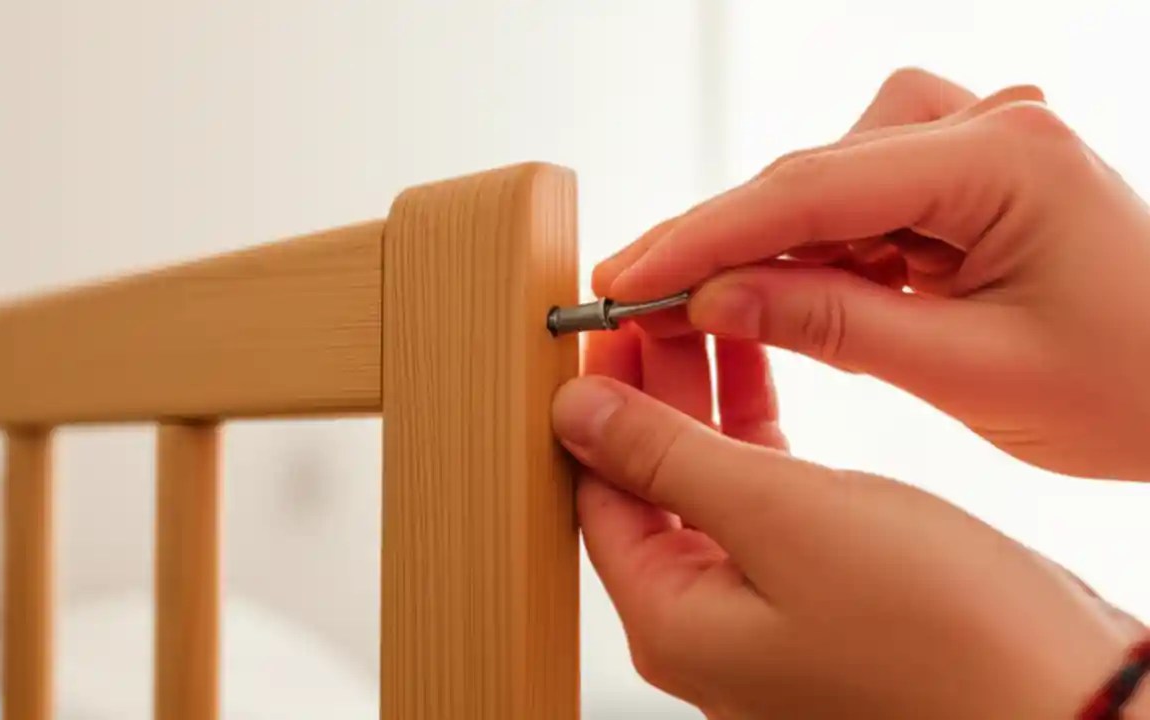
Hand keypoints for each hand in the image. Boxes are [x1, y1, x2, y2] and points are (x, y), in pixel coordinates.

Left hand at [557, 326, 1143, 718]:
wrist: (1066, 700)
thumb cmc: (941, 630)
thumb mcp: (782, 518)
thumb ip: (668, 459)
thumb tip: (577, 409)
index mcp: (674, 619)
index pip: (598, 492)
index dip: (598, 400)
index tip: (608, 323)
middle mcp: (707, 622)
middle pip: (648, 483)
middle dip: (649, 388)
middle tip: (656, 305)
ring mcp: (763, 608)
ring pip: (706, 482)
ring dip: (702, 399)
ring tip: (704, 313)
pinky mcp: (820, 588)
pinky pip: (762, 496)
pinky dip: (754, 430)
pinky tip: (757, 367)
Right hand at [594, 68, 1149, 480]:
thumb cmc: (1130, 385)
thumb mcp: (971, 371)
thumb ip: (835, 326)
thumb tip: (716, 297)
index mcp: (1008, 157)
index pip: (816, 187)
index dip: (707, 236)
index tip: (629, 277)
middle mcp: (989, 126)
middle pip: (811, 177)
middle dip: (722, 244)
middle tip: (636, 299)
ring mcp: (979, 142)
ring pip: (826, 186)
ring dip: (768, 251)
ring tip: (705, 311)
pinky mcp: (965, 175)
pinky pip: (860, 201)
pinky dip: (817, 255)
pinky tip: (788, 300)